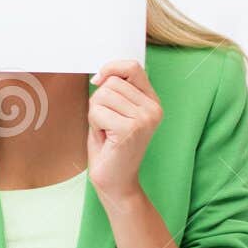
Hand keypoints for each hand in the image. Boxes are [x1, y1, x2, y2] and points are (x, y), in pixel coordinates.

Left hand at [87, 60, 162, 202]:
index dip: (111, 68)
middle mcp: (153, 108)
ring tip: (107, 131)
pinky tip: (106, 138)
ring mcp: (145, 118)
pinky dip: (94, 124)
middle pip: (111, 82)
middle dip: (99, 101)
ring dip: (95, 114)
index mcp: (152, 101)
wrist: (116, 181)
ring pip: (102, 96)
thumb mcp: (114, 111)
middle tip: (106, 123)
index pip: (132, 67)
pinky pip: (97, 112)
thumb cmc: (110, 146)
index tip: (98, 81)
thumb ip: (114, 90)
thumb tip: (102, 74)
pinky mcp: (131, 129)